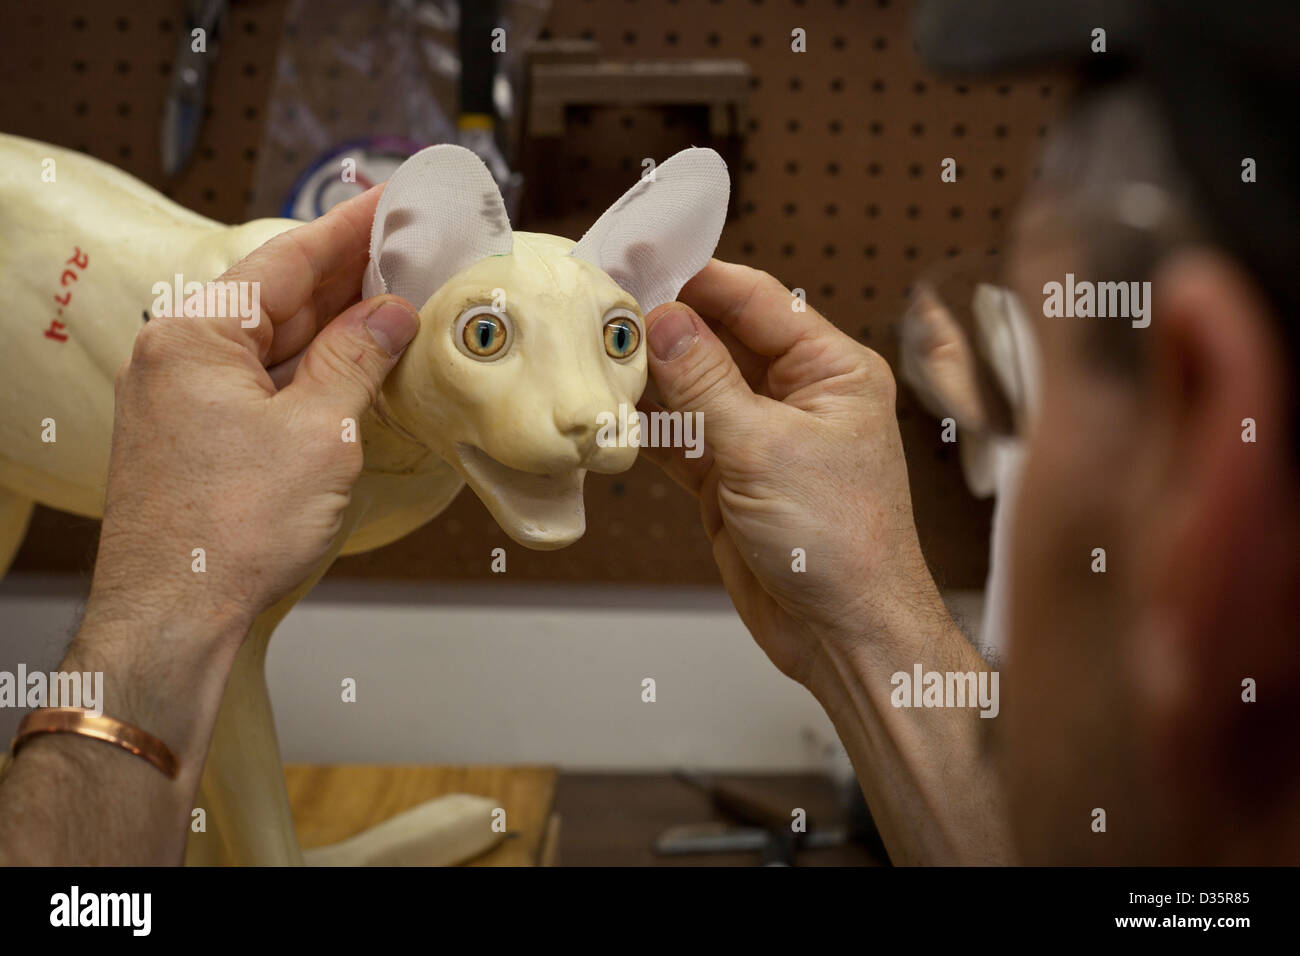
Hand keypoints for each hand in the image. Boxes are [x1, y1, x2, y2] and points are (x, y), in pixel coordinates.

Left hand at [88, 186, 418, 640]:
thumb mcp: (319, 432)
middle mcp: (179, 357)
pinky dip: (311, 371)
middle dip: (347, 278)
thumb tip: (391, 313)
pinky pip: (262, 384)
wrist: (176, 619)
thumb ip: (358, 359)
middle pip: (277, 298)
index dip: (348, 230)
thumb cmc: (234, 530)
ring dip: (334, 328)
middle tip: (409, 252)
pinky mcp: (196, 438)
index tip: (392, 203)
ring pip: (272, 344)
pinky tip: (354, 365)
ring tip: (395, 302)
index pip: (285, 261)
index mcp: (197, 337)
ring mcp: (183, 399)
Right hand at [640, 260, 951, 684]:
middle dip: (664, 328)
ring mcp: (760, 437)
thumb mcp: (763, 448)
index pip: (756, 300)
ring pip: (694, 389)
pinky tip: (611, 413)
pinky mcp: (729, 478)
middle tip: (604, 310)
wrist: (842, 632)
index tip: (641, 262)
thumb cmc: (837, 542)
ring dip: (650, 379)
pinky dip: (648, 429)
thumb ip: (706, 382)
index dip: (697, 280)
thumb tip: (663, 321)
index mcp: (831, 370)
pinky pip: (681, 438)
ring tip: (596, 358)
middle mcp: (798, 396)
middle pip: (719, 340)